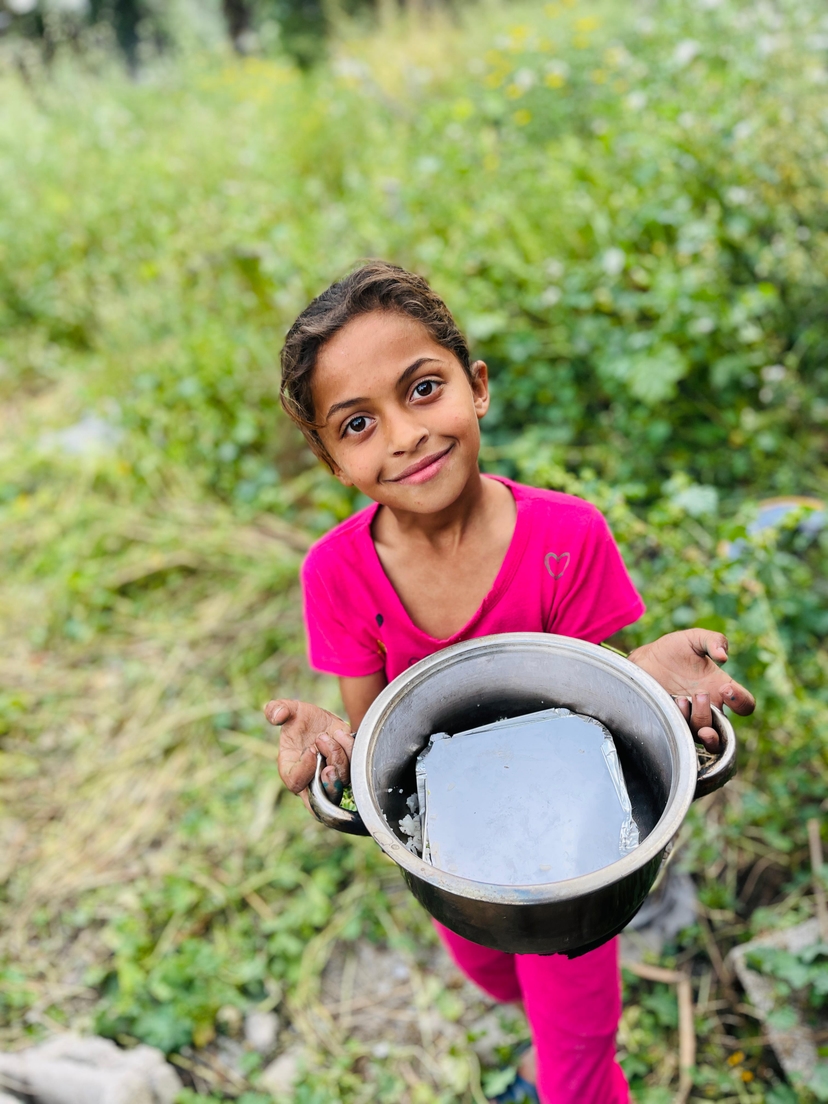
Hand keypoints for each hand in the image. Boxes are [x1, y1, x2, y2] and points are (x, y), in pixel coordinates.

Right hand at [264, 698, 354, 804]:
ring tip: (330, 735)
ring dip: (339, 757)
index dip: (305, 769)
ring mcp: (330, 777)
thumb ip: (276, 709)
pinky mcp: (346, 769)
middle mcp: (310, 779)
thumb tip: (277, 716)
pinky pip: (355, 768)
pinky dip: (351, 751)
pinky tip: (342, 734)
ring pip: (341, 782)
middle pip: (323, 797)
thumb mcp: (288, 709)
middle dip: (329, 782)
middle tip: (328, 762)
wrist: (321, 720)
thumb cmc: (300, 718)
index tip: (311, 749)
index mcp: (290, 771)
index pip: (295, 782)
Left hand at [627, 629, 754, 751]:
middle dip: (714, 719)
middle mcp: (709, 708)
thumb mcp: (694, 638)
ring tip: (682, 698)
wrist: (643, 661)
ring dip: (698, 720)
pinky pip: (684, 735)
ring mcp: (691, 718)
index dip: (742, 702)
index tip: (727, 689)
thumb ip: (713, 640)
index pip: (745, 705)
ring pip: (705, 736)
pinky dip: (681, 723)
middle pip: (724, 731)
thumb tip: (723, 656)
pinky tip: (673, 704)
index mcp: (720, 689)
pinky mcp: (674, 724)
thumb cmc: (672, 650)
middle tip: (700, 694)